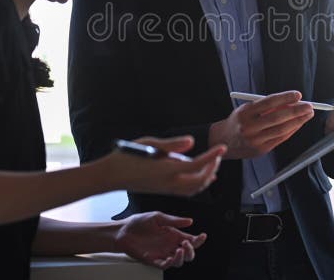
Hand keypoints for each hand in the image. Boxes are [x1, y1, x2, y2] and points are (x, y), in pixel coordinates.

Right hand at [102, 136, 225, 195]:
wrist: (111, 176)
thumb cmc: (127, 156)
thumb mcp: (149, 144)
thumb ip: (172, 144)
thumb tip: (191, 142)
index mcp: (166, 170)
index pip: (197, 165)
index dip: (212, 156)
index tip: (222, 147)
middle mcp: (169, 183)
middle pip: (200, 180)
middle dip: (212, 167)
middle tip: (217, 153)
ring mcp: (167, 189)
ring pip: (195, 189)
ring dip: (207, 177)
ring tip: (212, 163)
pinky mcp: (164, 190)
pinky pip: (187, 191)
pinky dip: (198, 184)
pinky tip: (202, 176)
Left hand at [114, 212, 205, 268]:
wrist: (123, 230)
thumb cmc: (139, 222)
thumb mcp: (158, 217)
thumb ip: (174, 220)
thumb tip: (190, 221)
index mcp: (174, 235)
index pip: (190, 240)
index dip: (198, 240)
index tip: (202, 236)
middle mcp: (170, 245)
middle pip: (188, 254)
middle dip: (191, 251)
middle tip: (187, 244)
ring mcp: (162, 254)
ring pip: (179, 262)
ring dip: (182, 258)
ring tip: (179, 250)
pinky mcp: (153, 260)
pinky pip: (164, 266)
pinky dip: (169, 264)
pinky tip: (170, 258)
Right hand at [209, 91, 313, 158]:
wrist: (223, 141)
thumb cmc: (239, 121)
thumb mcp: (247, 109)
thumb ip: (266, 106)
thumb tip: (290, 102)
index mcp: (245, 112)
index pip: (268, 102)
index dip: (285, 98)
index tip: (298, 95)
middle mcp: (249, 127)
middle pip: (277, 117)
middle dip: (296, 110)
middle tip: (308, 106)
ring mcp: (255, 140)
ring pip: (281, 129)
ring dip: (298, 121)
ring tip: (307, 114)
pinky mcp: (260, 150)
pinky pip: (280, 139)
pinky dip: (291, 130)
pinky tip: (298, 124)